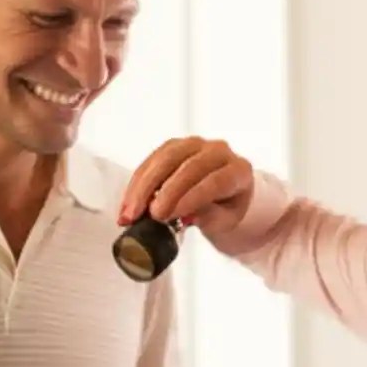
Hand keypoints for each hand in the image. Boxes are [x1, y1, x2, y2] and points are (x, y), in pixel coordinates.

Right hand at [120, 137, 253, 234]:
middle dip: (164, 192)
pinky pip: (152, 159)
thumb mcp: (225, 221)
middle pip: (189, 166)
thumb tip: (187, 216)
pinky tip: (128, 203)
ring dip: (144, 186)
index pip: (215, 181)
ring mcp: (195, 145)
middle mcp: (219, 151)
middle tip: (148, 215)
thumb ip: (210, 217)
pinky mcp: (174, 145)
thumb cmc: (225, 208)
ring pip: (166, 158)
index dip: (192, 197)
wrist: (223, 194)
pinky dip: (138, 182)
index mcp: (238, 171)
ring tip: (130, 213)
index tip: (170, 215)